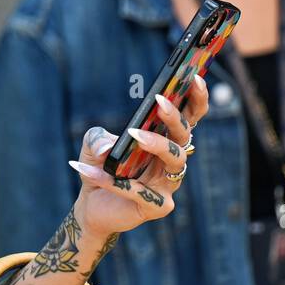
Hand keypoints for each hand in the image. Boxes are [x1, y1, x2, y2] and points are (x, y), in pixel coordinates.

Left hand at [68, 75, 208, 240]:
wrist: (91, 205)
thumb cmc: (101, 167)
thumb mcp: (93, 144)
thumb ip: (96, 136)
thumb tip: (106, 147)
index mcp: (165, 141)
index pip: (189, 118)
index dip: (196, 99)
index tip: (194, 77)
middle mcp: (171, 161)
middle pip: (184, 136)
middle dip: (175, 118)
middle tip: (160, 102)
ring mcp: (168, 185)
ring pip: (173, 160)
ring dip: (155, 143)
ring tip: (133, 133)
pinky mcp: (158, 206)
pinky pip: (139, 191)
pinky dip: (112, 181)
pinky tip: (88, 170)